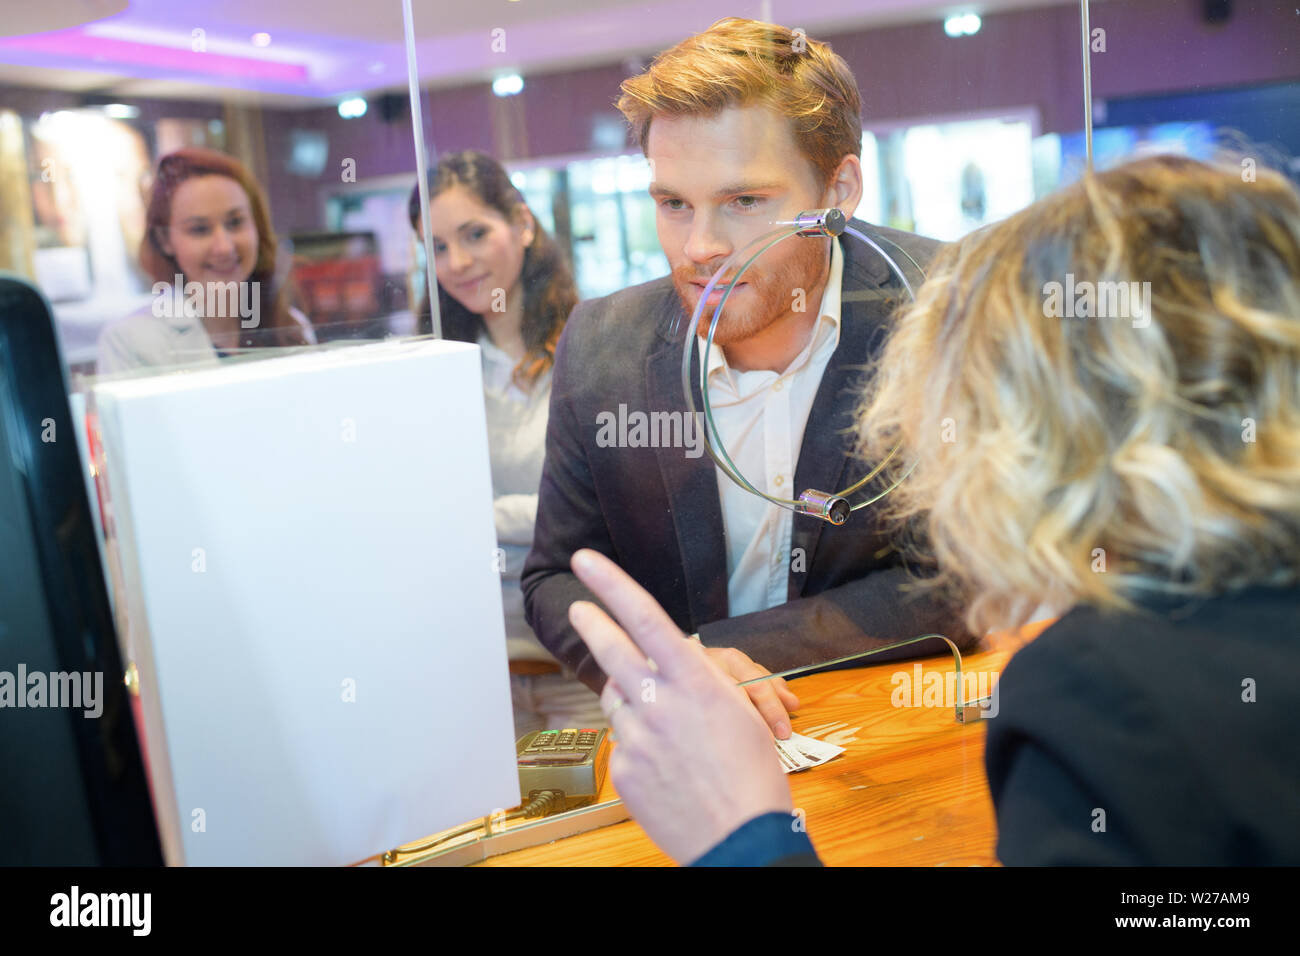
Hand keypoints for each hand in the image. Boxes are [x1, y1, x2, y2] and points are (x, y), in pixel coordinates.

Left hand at [567, 548, 791, 864]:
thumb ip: (700, 682)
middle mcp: (660, 704)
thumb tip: (674, 663)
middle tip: (578, 607)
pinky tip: (664, 764)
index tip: (587, 561)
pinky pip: (621, 741)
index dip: (613, 585)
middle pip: (612, 650)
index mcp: (696, 683)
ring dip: (629, 699)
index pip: (646, 619)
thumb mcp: (740, 713)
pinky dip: (637, 744)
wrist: (741, 839)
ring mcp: (638, 738)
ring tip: (663, 723)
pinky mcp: (624, 769)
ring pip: (617, 700)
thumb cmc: (751, 776)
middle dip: (591, 623)